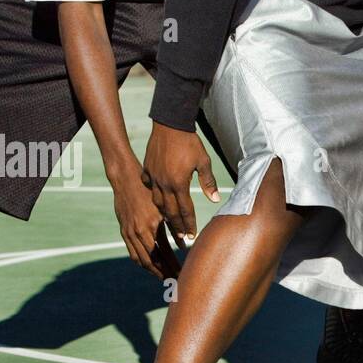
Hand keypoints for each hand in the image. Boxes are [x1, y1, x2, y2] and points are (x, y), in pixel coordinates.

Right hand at [108, 160, 182, 280]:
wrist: (126, 180)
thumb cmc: (149, 192)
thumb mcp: (164, 207)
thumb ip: (174, 226)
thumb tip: (185, 244)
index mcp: (150, 227)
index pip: (163, 255)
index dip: (172, 266)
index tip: (182, 273)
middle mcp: (138, 233)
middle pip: (151, 262)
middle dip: (164, 273)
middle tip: (175, 280)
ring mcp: (129, 234)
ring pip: (140, 259)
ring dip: (153, 270)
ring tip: (164, 276)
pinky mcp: (124, 232)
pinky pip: (132, 252)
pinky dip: (142, 261)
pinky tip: (150, 265)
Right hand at [142, 121, 218, 245]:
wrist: (170, 124)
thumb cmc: (189, 142)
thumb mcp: (203, 161)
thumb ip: (209, 182)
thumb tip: (215, 199)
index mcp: (179, 183)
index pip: (185, 210)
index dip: (189, 224)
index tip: (191, 236)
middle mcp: (164, 183)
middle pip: (170, 211)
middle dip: (177, 226)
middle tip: (182, 238)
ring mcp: (153, 177)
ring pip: (157, 202)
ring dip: (165, 214)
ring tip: (170, 224)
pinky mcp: (147, 169)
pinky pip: (149, 187)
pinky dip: (153, 195)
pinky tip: (157, 200)